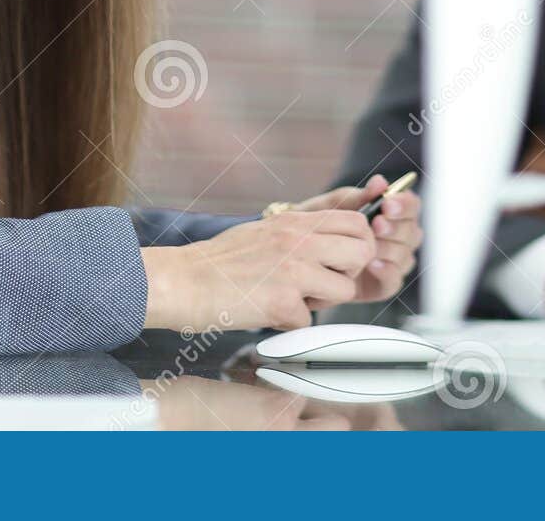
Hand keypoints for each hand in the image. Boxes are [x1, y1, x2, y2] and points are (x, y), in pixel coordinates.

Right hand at [141, 208, 374, 332]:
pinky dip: (290, 323)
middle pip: (362, 253)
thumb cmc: (219, 262)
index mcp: (295, 221)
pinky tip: (266, 312)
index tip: (342, 261)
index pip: (357, 223)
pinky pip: (309, 320)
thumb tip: (333, 242)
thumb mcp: (265, 230)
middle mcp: (299, 240)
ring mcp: (293, 270)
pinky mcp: (282, 302)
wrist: (182, 281)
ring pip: (345, 290)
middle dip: (348, 274)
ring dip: (323, 302)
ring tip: (292, 299)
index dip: (358, 245)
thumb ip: (300, 234)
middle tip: (322, 284)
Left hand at [293, 175, 422, 302]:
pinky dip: (386, 271)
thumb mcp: (338, 204)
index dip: (404, 205)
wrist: (303, 251)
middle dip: (395, 227)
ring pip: (405, 256)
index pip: (411, 206)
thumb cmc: (325, 222)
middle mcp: (400, 237)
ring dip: (388, 248)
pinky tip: (371, 264)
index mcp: (394, 213)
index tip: (387, 204)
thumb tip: (381, 182)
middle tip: (376, 224)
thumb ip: (360, 196)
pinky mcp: (383, 285)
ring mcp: (394, 262)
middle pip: (412, 232)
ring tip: (369, 244)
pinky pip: (394, 280)